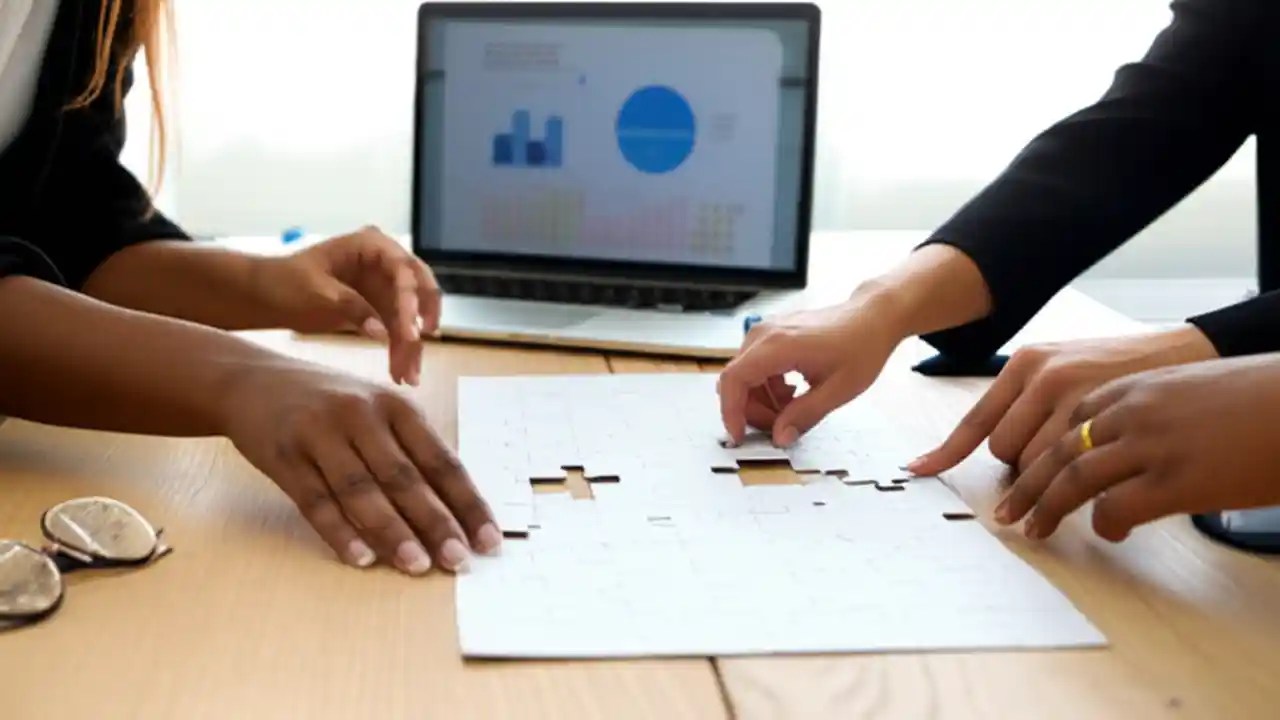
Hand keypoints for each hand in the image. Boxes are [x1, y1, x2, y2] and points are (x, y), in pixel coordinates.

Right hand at [224, 361, 499, 574]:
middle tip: (459, 560)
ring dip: (393, 532)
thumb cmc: (329, 403)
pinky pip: (316, 501)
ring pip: (363, 490)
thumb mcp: (376, 409)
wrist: (251, 380)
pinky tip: (361, 557)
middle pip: (406, 477)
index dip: (468, 503)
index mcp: (396, 406)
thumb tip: (455, 510)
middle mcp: (362, 415)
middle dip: (437, 522)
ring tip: (417, 566)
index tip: (489, 539)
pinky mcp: (284, 455)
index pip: (442, 461)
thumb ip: (410, 450)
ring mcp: (321, 434)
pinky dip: (340, 531)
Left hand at [255, 226, 441, 385]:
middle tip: (417, 346)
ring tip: (408, 377)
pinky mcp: (377, 308)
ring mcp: (382, 287)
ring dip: (410, 346)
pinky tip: (401, 372)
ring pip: (410, 316)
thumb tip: (382, 332)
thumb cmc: (285, 284)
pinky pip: (396, 330)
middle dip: (420, 322)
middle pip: (419, 289)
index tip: (410, 330)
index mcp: (370, 246)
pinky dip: (399, 350)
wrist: (263, 296)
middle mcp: (384, 263)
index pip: (402, 270)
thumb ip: (352, 308)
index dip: (410, 300)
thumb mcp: (316, 293)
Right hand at [717, 289, 904, 446]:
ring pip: (745, 375)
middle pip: (737, 381)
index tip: (740, 436)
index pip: (735, 380)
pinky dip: (767, 387)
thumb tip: (780, 437)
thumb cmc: (861, 346)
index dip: (731, 412)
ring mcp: (767, 331)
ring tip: (793, 408)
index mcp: (778, 345)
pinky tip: (792, 393)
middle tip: (781, 427)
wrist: (872, 318)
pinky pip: (755, 366)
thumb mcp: (838, 390)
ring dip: (761, 400)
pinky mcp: (772, 334)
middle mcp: (765, 334)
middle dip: (753, 411)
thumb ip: (805, 415)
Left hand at [908, 326, 1215, 475]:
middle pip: (1004, 450)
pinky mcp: (1102, 411)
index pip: (976, 419)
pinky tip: (1102, 460)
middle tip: (1058, 453)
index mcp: (1025, 364)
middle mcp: (1042, 375)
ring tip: (1084, 450)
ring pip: (1035, 463)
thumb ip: (1027, 402)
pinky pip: (1070, 465)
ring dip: (1054, 472)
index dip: (946, 452)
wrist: (1179, 354)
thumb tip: (996, 449)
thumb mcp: (1061, 371)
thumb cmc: (1114, 371)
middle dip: (1025, 465)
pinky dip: (1080, 476)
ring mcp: (1072, 392)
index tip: (917, 470)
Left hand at [994, 353, 1279, 541]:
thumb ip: (1149, 411)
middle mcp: (1133, 409)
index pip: (1063, 416)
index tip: (1020, 468)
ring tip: (1034, 530)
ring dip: (1047, 508)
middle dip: (1027, 484)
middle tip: (1008, 511)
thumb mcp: (1189, 390)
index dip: (1037, 446)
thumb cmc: (1259, 397)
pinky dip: (1104, 525)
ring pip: (1074, 479)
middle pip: (1057, 449)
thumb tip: (1126, 445)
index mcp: (1133, 384)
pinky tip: (1109, 534)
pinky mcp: (1177, 480)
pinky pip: (1116, 508)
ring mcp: (1151, 443)